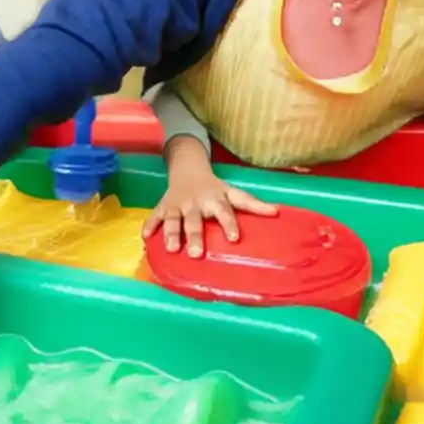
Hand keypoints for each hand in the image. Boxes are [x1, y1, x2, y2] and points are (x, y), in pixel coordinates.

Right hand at [144, 136, 275, 257]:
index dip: (229, 224)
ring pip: (172, 220)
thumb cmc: (214, 188)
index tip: (234, 238)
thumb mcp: (233, 192)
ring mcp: (176, 205)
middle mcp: (195, 203)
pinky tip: (146, 237)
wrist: (187, 169)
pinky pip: (154, 216)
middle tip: (196, 254)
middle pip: (194, 221)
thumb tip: (277, 212)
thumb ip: (252, 204)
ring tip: (172, 249)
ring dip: (171, 234)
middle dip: (194, 237)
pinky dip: (149, 226)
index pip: (223, 212)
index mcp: (214, 200)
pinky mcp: (162, 206)